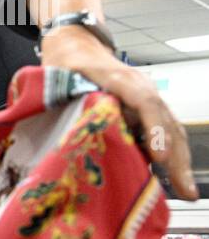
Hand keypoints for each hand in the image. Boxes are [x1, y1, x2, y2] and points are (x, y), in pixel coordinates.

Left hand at [41, 26, 195, 199]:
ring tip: (187, 192)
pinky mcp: (146, 109)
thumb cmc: (66, 66)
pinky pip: (165, 130)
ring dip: (179, 160)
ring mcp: (147, 96)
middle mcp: (140, 86)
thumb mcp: (56, 78)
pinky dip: (172, 154)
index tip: (158, 156)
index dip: (153, 129)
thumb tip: (52, 129)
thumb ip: (56, 100)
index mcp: (117, 77)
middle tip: (184, 189)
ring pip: (171, 128)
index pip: (143, 101)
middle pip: (165, 119)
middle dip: (176, 156)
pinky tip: (174, 180)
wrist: (78, 47)